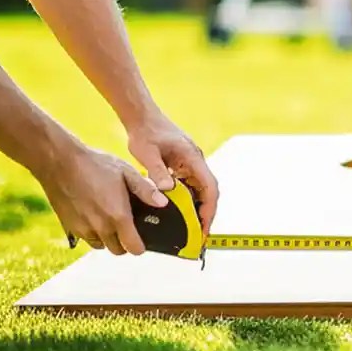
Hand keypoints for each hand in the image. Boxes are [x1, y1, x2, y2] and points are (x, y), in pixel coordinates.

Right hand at [40, 144, 167, 255]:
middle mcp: (100, 227)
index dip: (140, 246)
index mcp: (118, 216)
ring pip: (101, 245)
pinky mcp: (69, 226)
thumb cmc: (95, 164)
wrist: (60, 162)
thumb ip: (146, 190)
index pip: (133, 249)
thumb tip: (162, 203)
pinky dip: (92, 232)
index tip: (142, 239)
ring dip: (107, 238)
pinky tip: (94, 214)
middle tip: (127, 227)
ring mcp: (83, 229)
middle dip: (125, 243)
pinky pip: (85, 238)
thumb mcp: (126, 173)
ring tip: (110, 218)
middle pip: (118, 250)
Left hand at [126, 114, 219, 233]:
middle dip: (207, 213)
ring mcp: (191, 163)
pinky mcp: (184, 164)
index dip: (209, 209)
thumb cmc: (145, 132)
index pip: (209, 187)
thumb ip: (157, 172)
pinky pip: (191, 185)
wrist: (142, 116)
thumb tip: (167, 191)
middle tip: (198, 234)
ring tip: (190, 227)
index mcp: (192, 158)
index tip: (204, 226)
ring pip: (201, 190)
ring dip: (198, 208)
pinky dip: (189, 200)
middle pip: (209, 191)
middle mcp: (196, 161)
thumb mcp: (147, 153)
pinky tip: (179, 211)